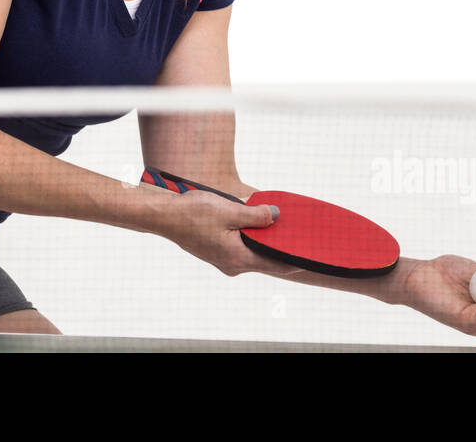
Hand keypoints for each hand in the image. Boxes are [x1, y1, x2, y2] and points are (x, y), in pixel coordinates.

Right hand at [158, 187, 297, 278]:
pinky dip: (250, 237)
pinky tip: (254, 223)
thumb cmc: (194, 213)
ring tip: (279, 224)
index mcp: (238, 259)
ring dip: (263, 239)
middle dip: (280, 246)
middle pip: (264, 258)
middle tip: (299, 233)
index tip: (312, 253)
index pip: (276, 264)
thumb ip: (257, 216)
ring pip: (251, 251)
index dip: (295, 259)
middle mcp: (232, 265)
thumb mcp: (231, 211)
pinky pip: (240, 247)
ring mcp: (222, 259)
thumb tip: (277, 216)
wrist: (163, 216)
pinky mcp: (215, 251)